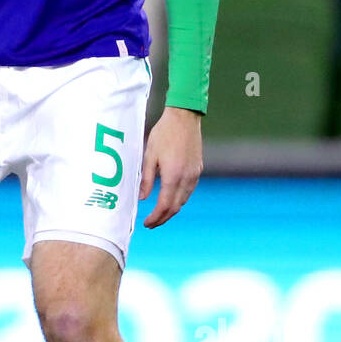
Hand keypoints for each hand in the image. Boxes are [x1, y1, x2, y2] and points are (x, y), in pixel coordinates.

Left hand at [139, 106, 202, 227]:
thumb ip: (146, 179)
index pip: (164, 205)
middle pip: (175, 207)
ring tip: (159, 214)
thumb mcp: (149, 155)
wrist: (184, 118)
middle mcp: (186, 178)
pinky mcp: (198, 169)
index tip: (146, 223)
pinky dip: (179, 199)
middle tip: (151, 223)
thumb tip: (142, 198)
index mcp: (173, 175)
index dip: (155, 217)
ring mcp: (194, 174)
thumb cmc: (163, 134)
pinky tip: (170, 199)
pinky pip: (188, 191)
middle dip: (163, 218)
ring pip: (183, 200)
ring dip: (171, 210)